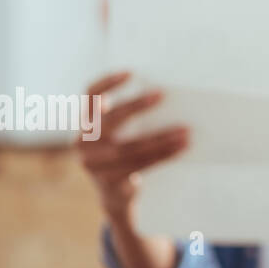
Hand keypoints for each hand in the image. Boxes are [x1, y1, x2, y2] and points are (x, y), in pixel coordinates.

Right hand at [78, 71, 188, 226]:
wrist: (118, 195)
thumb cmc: (126, 154)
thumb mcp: (123, 134)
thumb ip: (133, 118)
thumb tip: (170, 96)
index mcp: (86, 123)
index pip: (90, 95)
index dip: (107, 82)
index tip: (130, 72)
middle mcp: (83, 142)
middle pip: (111, 120)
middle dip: (136, 106)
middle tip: (162, 94)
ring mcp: (93, 164)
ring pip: (131, 146)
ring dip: (162, 137)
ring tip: (186, 130)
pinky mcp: (108, 181)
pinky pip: (140, 164)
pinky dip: (164, 155)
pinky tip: (181, 147)